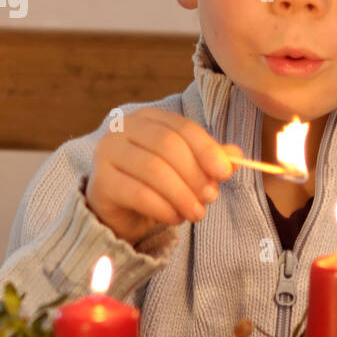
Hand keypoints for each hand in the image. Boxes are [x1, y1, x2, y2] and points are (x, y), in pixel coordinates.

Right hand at [86, 108, 242, 243]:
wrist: (121, 211)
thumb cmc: (157, 184)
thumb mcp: (188, 169)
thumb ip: (210, 159)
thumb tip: (236, 156)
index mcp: (147, 118)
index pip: (182, 127)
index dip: (207, 149)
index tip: (226, 173)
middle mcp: (123, 128)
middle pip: (168, 146)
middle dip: (195, 174)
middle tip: (211, 197)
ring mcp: (107, 152)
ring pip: (154, 170)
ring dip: (182, 195)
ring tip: (196, 213)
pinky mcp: (100, 182)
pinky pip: (138, 194)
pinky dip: (163, 208)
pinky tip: (176, 219)